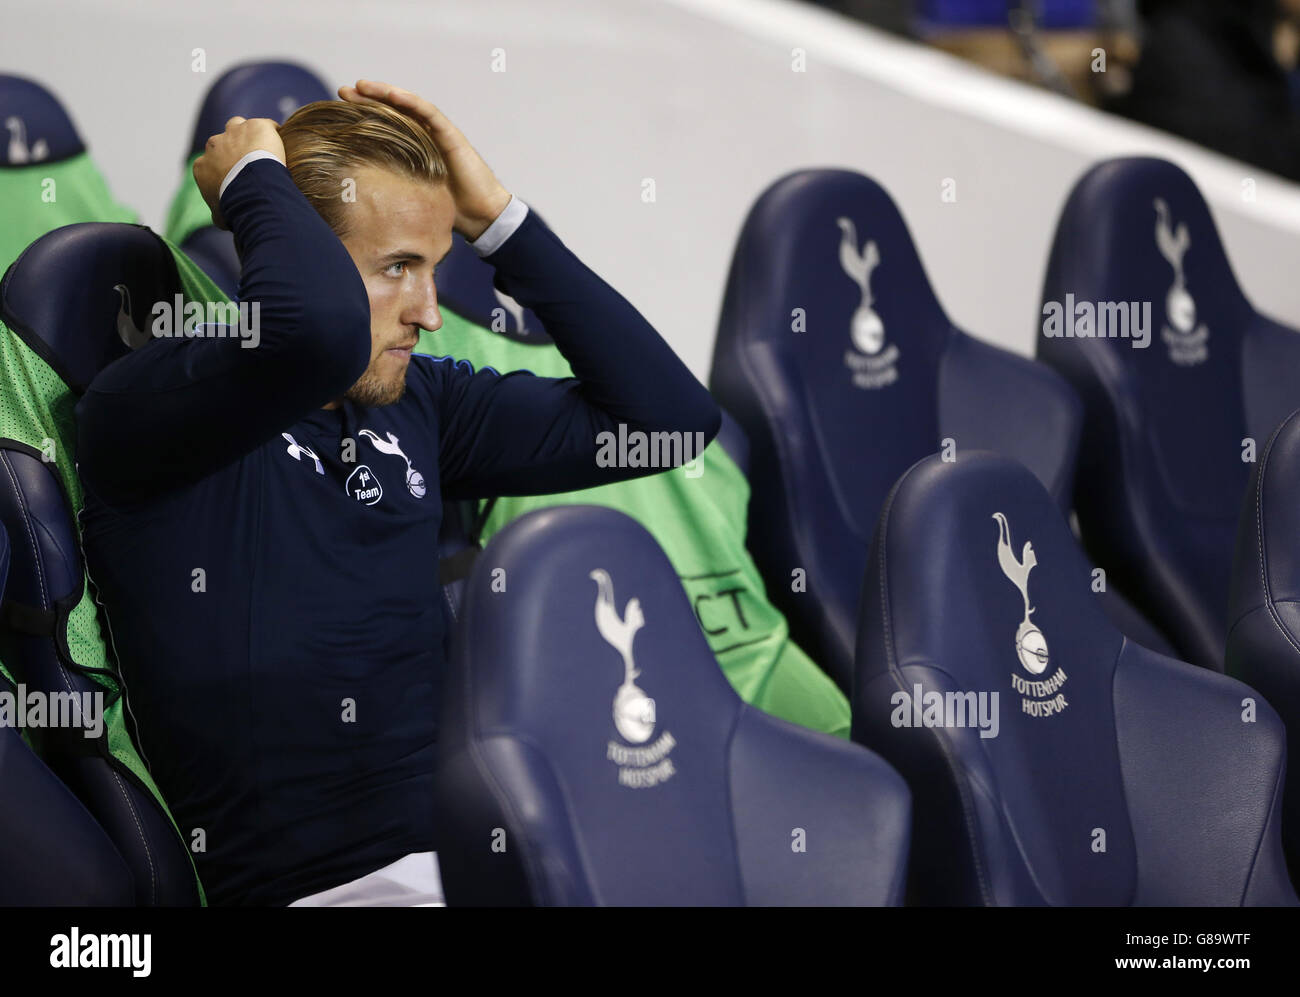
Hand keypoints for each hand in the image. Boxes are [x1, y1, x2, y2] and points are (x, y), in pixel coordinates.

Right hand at [193, 117, 285, 229]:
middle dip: (234, 150)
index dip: (224, 170)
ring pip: (239, 125)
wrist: (253, 191)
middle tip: (252, 164)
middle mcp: (214, 145)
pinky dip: (272, 133)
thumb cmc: (236, 207)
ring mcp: (235, 132)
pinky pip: (266, 125)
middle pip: (224, 142)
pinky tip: (281, 144)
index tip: (236, 178)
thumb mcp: (221, 216)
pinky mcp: (256, 126)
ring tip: (263, 148)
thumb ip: (218, 212)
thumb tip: (221, 219)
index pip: (210, 163)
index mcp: (202, 166)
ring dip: (248, 133)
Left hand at [338, 80, 511, 239]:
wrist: (479, 216)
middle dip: (367, 99)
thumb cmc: (448, 211)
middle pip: (393, 111)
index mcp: (413, 150)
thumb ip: (390, 191)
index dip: (362, 117)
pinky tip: (391, 94)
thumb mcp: (409, 198)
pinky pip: (428, 113)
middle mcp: (425, 137)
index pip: (385, 126)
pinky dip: (410, 101)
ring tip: (362, 86)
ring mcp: (438, 133)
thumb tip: (358, 201)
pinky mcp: (451, 135)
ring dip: (385, 93)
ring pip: (408, 105)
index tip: (337, 111)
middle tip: (342, 91)